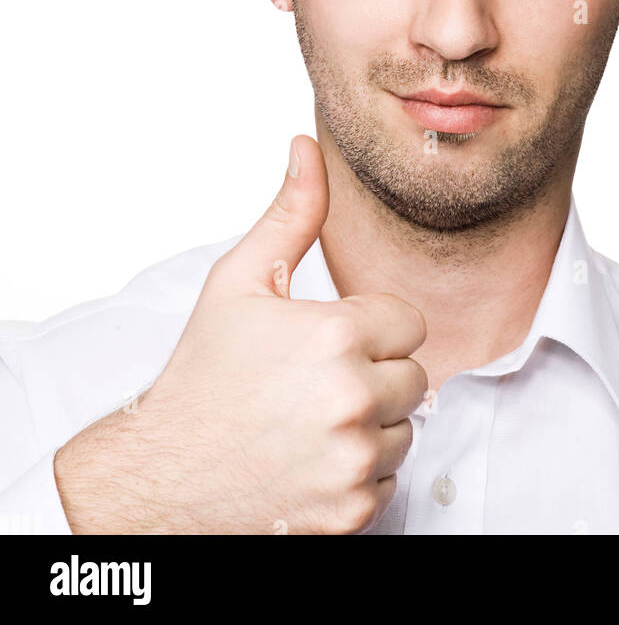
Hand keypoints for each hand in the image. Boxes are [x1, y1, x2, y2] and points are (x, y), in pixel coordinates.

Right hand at [54, 136, 427, 534]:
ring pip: (404, 429)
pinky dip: (358, 474)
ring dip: (370, 426)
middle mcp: (354, 398)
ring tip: (309, 420)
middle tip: (313, 382)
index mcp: (336, 335)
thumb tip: (306, 149)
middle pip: (414, 377)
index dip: (370, 328)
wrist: (161, 475)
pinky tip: (310, 460)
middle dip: (374, 375)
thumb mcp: (239, 283)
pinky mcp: (352, 512)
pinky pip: (388, 480)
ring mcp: (354, 460)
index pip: (409, 322)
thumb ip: (290, 214)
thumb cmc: (202, 376)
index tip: (328, 340)